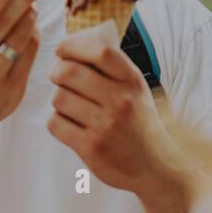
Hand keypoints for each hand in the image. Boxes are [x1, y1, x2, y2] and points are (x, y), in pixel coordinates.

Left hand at [46, 33, 191, 193]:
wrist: (155, 166)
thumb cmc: (139, 123)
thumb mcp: (136, 91)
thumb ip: (112, 70)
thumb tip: (74, 48)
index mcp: (132, 82)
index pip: (101, 52)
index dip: (74, 45)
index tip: (62, 49)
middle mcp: (120, 101)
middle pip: (70, 72)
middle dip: (56, 71)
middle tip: (57, 76)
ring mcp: (105, 125)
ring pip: (59, 98)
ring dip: (58, 99)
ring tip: (68, 105)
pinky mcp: (91, 147)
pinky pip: (55, 123)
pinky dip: (56, 121)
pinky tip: (68, 123)